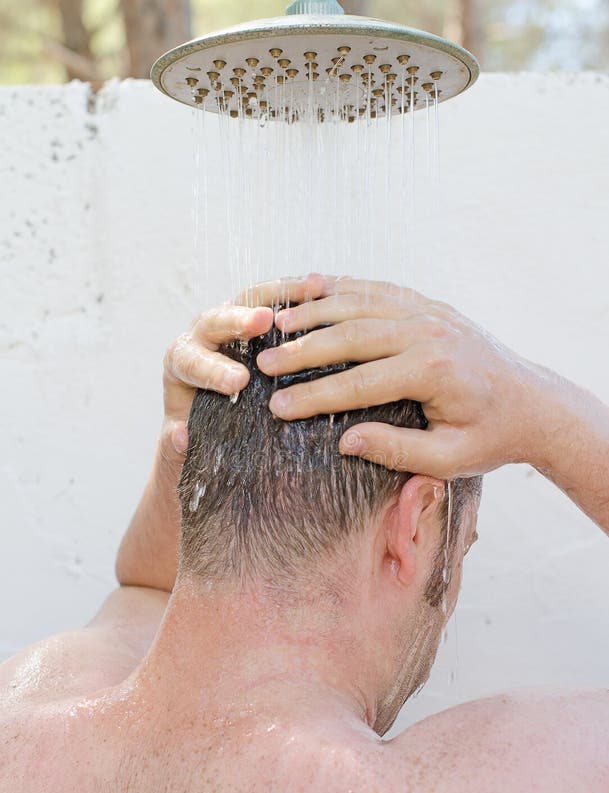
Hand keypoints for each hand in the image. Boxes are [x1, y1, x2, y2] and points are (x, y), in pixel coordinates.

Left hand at [161, 274, 327, 458]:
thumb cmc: (199, 436)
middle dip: (241, 319)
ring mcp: (234, 321)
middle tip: (264, 320)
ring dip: (280, 294)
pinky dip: (301, 294)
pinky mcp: (260, 318)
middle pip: (218, 319)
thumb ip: (176, 446)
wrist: (212, 424)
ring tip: (312, 288)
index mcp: (181, 363)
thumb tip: (181, 435)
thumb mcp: (182, 450)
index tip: (237, 382)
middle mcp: (204, 336)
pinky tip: (326, 289)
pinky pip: (278, 299)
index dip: (213, 369)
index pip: (191, 361)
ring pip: (251, 299)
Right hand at [257, 278, 548, 478]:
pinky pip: (377, 288)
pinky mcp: (429, 304)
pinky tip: (310, 287)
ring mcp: (429, 311)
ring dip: (314, 311)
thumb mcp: (449, 458)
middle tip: (264, 363)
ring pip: (359, 302)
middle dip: (303, 350)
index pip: (358, 383)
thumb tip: (345, 442)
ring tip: (275, 324)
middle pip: (350, 334)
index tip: (276, 407)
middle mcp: (428, 332)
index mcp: (431, 371)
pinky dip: (341, 286)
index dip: (313, 397)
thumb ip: (397, 450)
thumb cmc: (491, 436)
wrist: (533, 403)